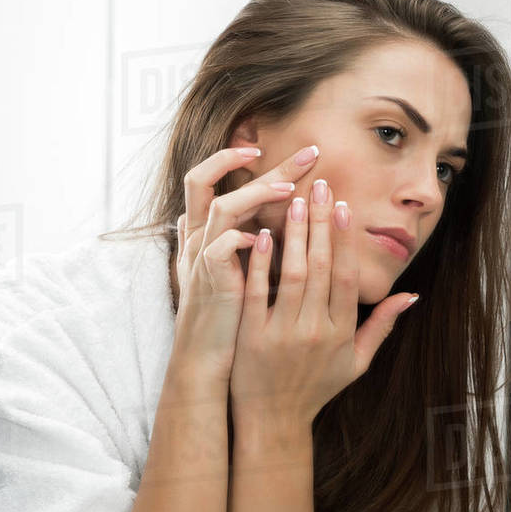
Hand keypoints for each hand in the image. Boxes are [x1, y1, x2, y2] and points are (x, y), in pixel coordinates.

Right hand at [170, 144, 322, 385]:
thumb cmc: (228, 316)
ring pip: (223, 207)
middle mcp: (198, 236)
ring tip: (294, 189)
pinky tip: (269, 238)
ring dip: (259, 193)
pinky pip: (219, 249)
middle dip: (267, 165)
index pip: (213, 178)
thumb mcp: (239, 271)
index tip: (290, 155)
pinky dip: (243, 240)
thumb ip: (249, 241)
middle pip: (214, 180)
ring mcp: (200, 257)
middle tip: (312, 151)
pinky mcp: (208, 282)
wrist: (208, 360)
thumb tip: (267, 219)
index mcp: (207, 230)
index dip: (236, 157)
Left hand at [228, 172, 419, 437]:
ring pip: (293, 274)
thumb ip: (382, 326)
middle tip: (320, 186)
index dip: (346, 241)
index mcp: (342, 332)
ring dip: (296, 235)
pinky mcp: (252, 337)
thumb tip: (412, 294)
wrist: (273, 422)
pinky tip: (261, 235)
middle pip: (322, 268)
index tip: (344, 207)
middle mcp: (316, 331)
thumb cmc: (316, 388)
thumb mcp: (358, 362)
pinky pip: (258, 293)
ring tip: (296, 200)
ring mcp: (283, 334)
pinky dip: (260, 263)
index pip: (346, 277)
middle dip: (322, 224)